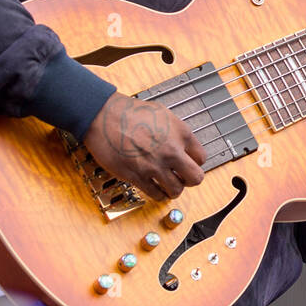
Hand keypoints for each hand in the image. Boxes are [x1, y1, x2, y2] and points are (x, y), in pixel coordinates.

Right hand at [82, 92, 206, 200]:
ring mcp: (154, 165)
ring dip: (172, 189)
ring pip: (176, 190)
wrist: (104, 115)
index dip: (195, 163)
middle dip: (190, 180)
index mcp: (180, 134)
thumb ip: (176, 131)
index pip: (201, 158)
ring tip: (167, 185)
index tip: (188, 164)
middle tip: (182, 178)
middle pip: (196, 178)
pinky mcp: (137, 176)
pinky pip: (155, 194)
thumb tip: (182, 143)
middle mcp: (171, 151)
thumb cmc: (129, 111)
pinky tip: (155, 188)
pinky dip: (157, 194)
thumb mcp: (163, 114)